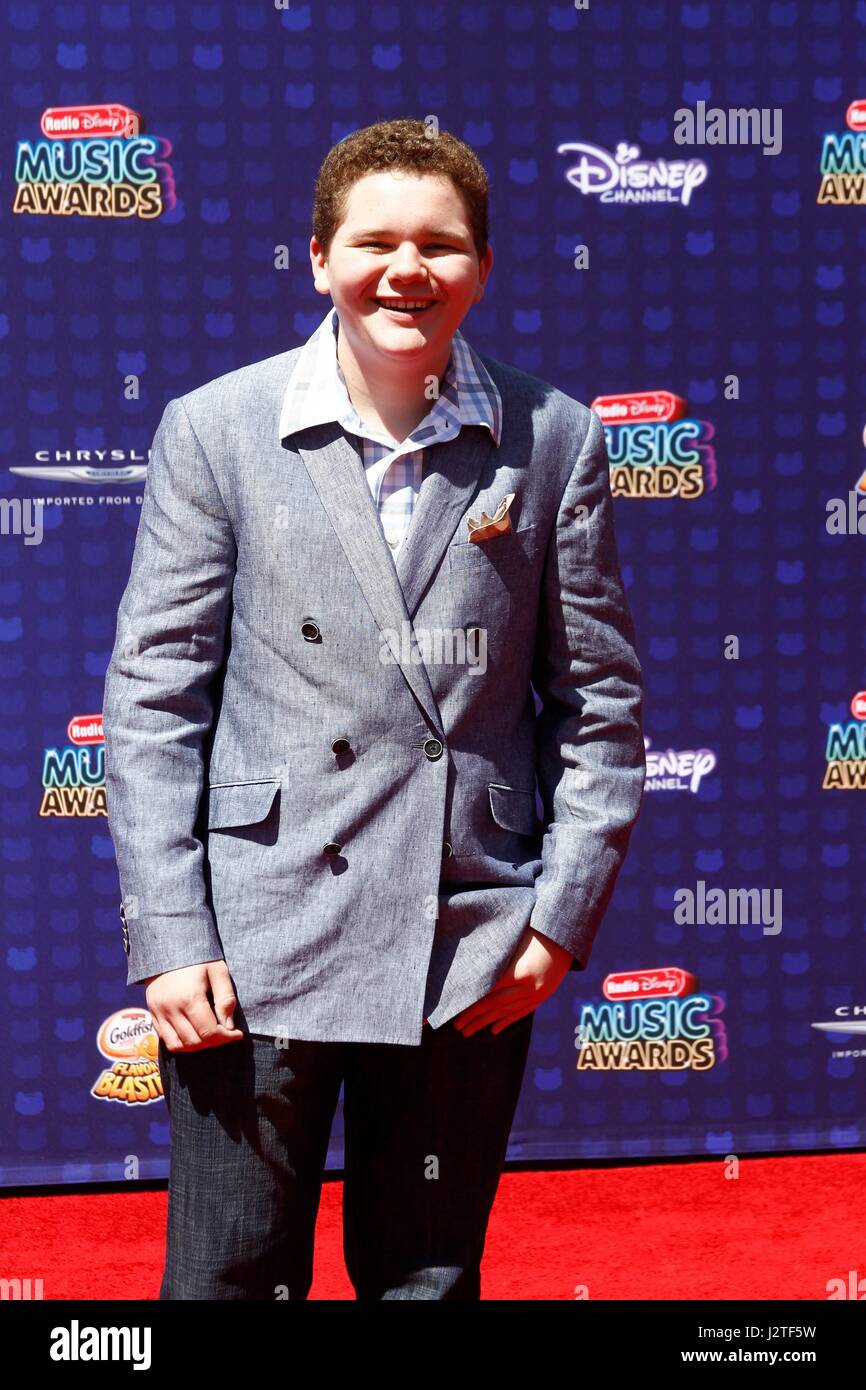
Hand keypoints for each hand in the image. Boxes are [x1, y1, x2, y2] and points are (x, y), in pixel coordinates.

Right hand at [144, 959, 244, 1051]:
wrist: (167, 945)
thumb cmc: (197, 957)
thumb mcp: (217, 971)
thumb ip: (225, 998)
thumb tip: (229, 1026)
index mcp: (190, 997)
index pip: (209, 1032)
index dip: (226, 1037)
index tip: (237, 1034)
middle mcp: (171, 1008)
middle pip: (194, 1041)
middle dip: (214, 1042)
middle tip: (226, 1034)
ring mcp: (159, 1012)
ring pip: (178, 1045)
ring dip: (197, 1046)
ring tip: (210, 1036)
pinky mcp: (152, 1013)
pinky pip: (165, 1039)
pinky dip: (181, 1042)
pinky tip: (194, 1034)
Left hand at [452, 927, 572, 1036]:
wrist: (565, 936)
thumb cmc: (534, 932)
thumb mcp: (513, 944)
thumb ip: (496, 961)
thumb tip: (471, 974)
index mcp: (520, 972)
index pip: (489, 991)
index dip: (471, 1002)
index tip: (455, 1008)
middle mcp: (529, 988)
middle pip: (496, 1005)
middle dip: (475, 1017)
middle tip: (457, 1027)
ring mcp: (537, 994)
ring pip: (507, 1012)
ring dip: (486, 1022)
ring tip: (468, 1031)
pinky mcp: (543, 996)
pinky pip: (522, 1011)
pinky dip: (507, 1021)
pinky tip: (494, 1029)